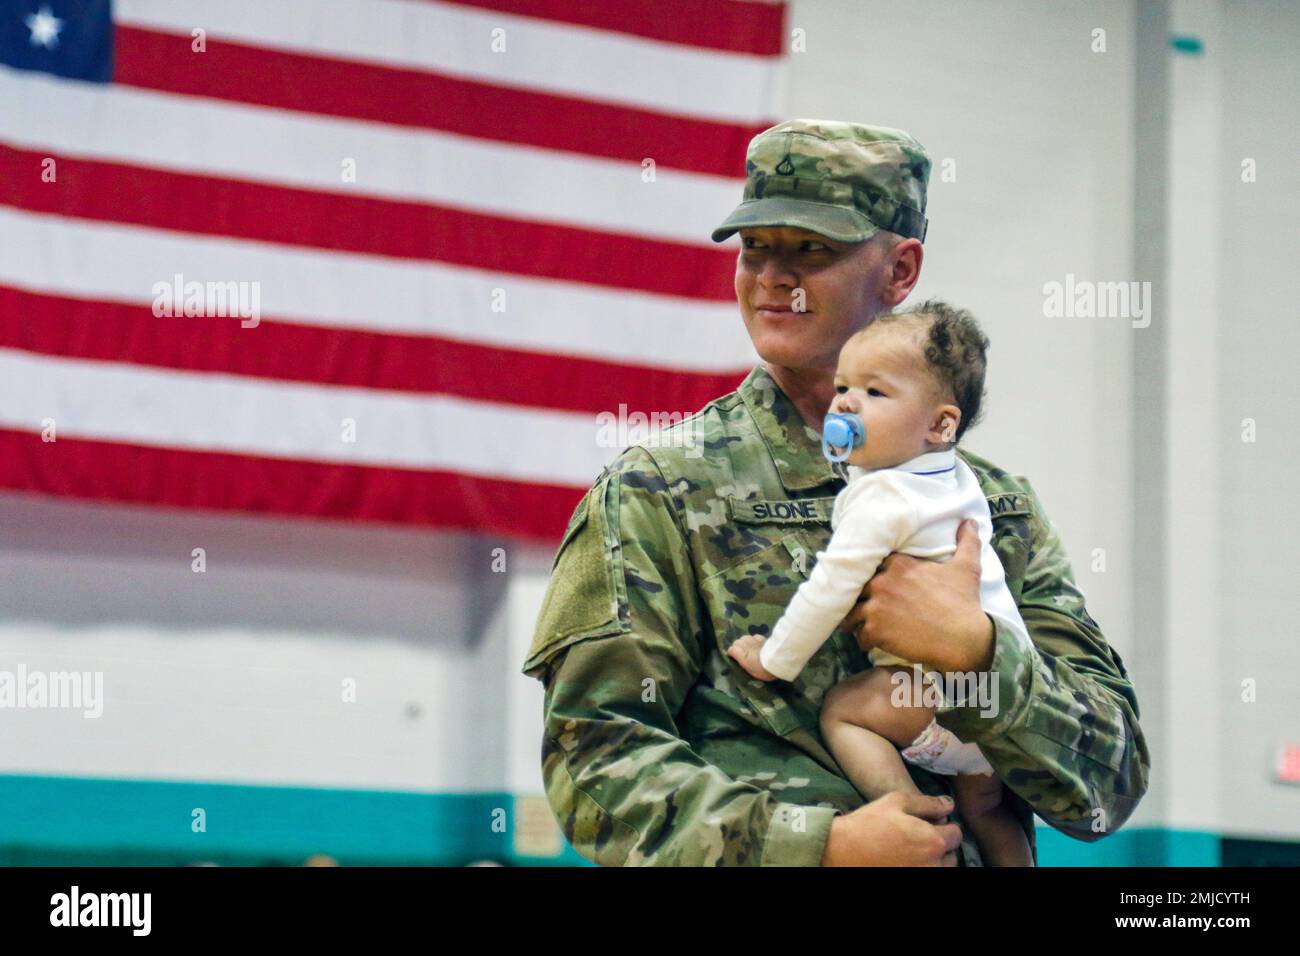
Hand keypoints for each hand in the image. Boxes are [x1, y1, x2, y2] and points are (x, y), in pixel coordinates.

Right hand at [726, 635, 777, 680]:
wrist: (777, 661)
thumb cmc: (762, 670)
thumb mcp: (749, 669)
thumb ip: (741, 661)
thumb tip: (733, 653)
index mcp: (742, 654)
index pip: (731, 649)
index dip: (731, 652)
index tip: (731, 655)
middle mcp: (746, 645)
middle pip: (737, 642)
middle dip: (737, 646)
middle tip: (741, 652)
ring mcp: (754, 640)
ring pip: (745, 637)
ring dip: (745, 642)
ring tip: (748, 647)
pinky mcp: (762, 638)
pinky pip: (754, 636)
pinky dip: (754, 639)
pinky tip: (756, 643)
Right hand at [820, 792, 961, 865]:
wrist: (842, 850)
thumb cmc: (869, 823)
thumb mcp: (897, 802)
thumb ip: (927, 803)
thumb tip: (949, 804)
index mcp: (933, 841)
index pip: (956, 834)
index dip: (945, 825)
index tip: (931, 823)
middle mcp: (934, 865)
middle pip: (951, 855)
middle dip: (941, 845)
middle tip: (920, 837)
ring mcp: (923, 877)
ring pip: (941, 869)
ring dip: (934, 860)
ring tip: (913, 851)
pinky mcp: (912, 883)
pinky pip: (927, 875)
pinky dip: (921, 868)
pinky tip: (905, 861)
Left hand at [839, 519, 994, 674]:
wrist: (963, 638)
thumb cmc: (964, 602)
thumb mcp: (967, 567)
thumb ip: (966, 541)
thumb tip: (970, 521)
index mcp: (899, 564)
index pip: (874, 564)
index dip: (876, 575)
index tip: (879, 584)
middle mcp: (882, 582)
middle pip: (859, 587)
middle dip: (862, 596)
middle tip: (867, 605)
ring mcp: (876, 606)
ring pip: (853, 612)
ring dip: (856, 619)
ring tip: (862, 625)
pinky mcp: (875, 630)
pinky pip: (860, 635)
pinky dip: (864, 640)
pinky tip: (871, 642)